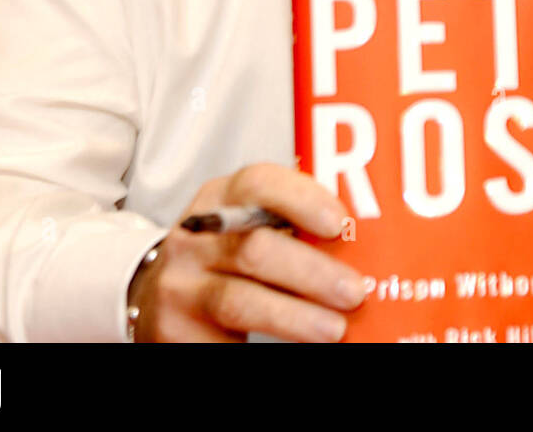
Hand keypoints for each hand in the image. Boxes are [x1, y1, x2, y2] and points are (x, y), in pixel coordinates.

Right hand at [128, 163, 365, 341]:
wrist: (165, 296)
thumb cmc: (228, 257)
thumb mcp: (251, 226)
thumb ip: (293, 225)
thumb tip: (367, 243)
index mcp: (220, 198)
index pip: (258, 183)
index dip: (302, 200)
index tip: (340, 223)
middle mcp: (194, 238)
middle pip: (255, 248)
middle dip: (312, 272)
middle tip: (354, 291)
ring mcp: (180, 286)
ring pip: (240, 301)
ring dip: (295, 317)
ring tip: (334, 329)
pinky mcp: (174, 331)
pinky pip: (224, 340)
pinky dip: (268, 344)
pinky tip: (298, 347)